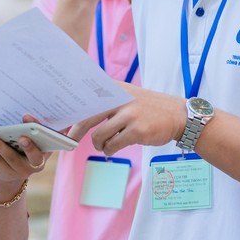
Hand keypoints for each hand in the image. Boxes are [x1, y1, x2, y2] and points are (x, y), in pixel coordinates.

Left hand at [0, 115, 50, 196]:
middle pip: (34, 156)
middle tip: (21, 137)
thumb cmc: (25, 150)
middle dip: (29, 146)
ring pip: (11, 157)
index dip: (41, 130)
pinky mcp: (8, 173)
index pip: (47, 140)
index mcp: (46, 152)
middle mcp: (37, 164)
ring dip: (1, 145)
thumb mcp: (34, 142)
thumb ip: (39, 129)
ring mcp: (22, 171)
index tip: (30, 119)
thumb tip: (51, 118)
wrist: (13, 173)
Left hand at [69, 83, 187, 155]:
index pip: (86, 98)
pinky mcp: (137, 130)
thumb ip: (108, 102)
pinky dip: (109, 150)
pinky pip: (113, 146)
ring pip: (99, 136)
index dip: (72, 112)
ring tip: (104, 145)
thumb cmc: (149, 108)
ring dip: (99, 144)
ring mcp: (129, 114)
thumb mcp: (129, 96)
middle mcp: (120, 99)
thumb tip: (80, 116)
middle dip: (75, 132)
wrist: (178, 116)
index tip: (61, 123)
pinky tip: (113, 148)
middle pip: (88, 118)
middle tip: (69, 141)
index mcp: (115, 88)